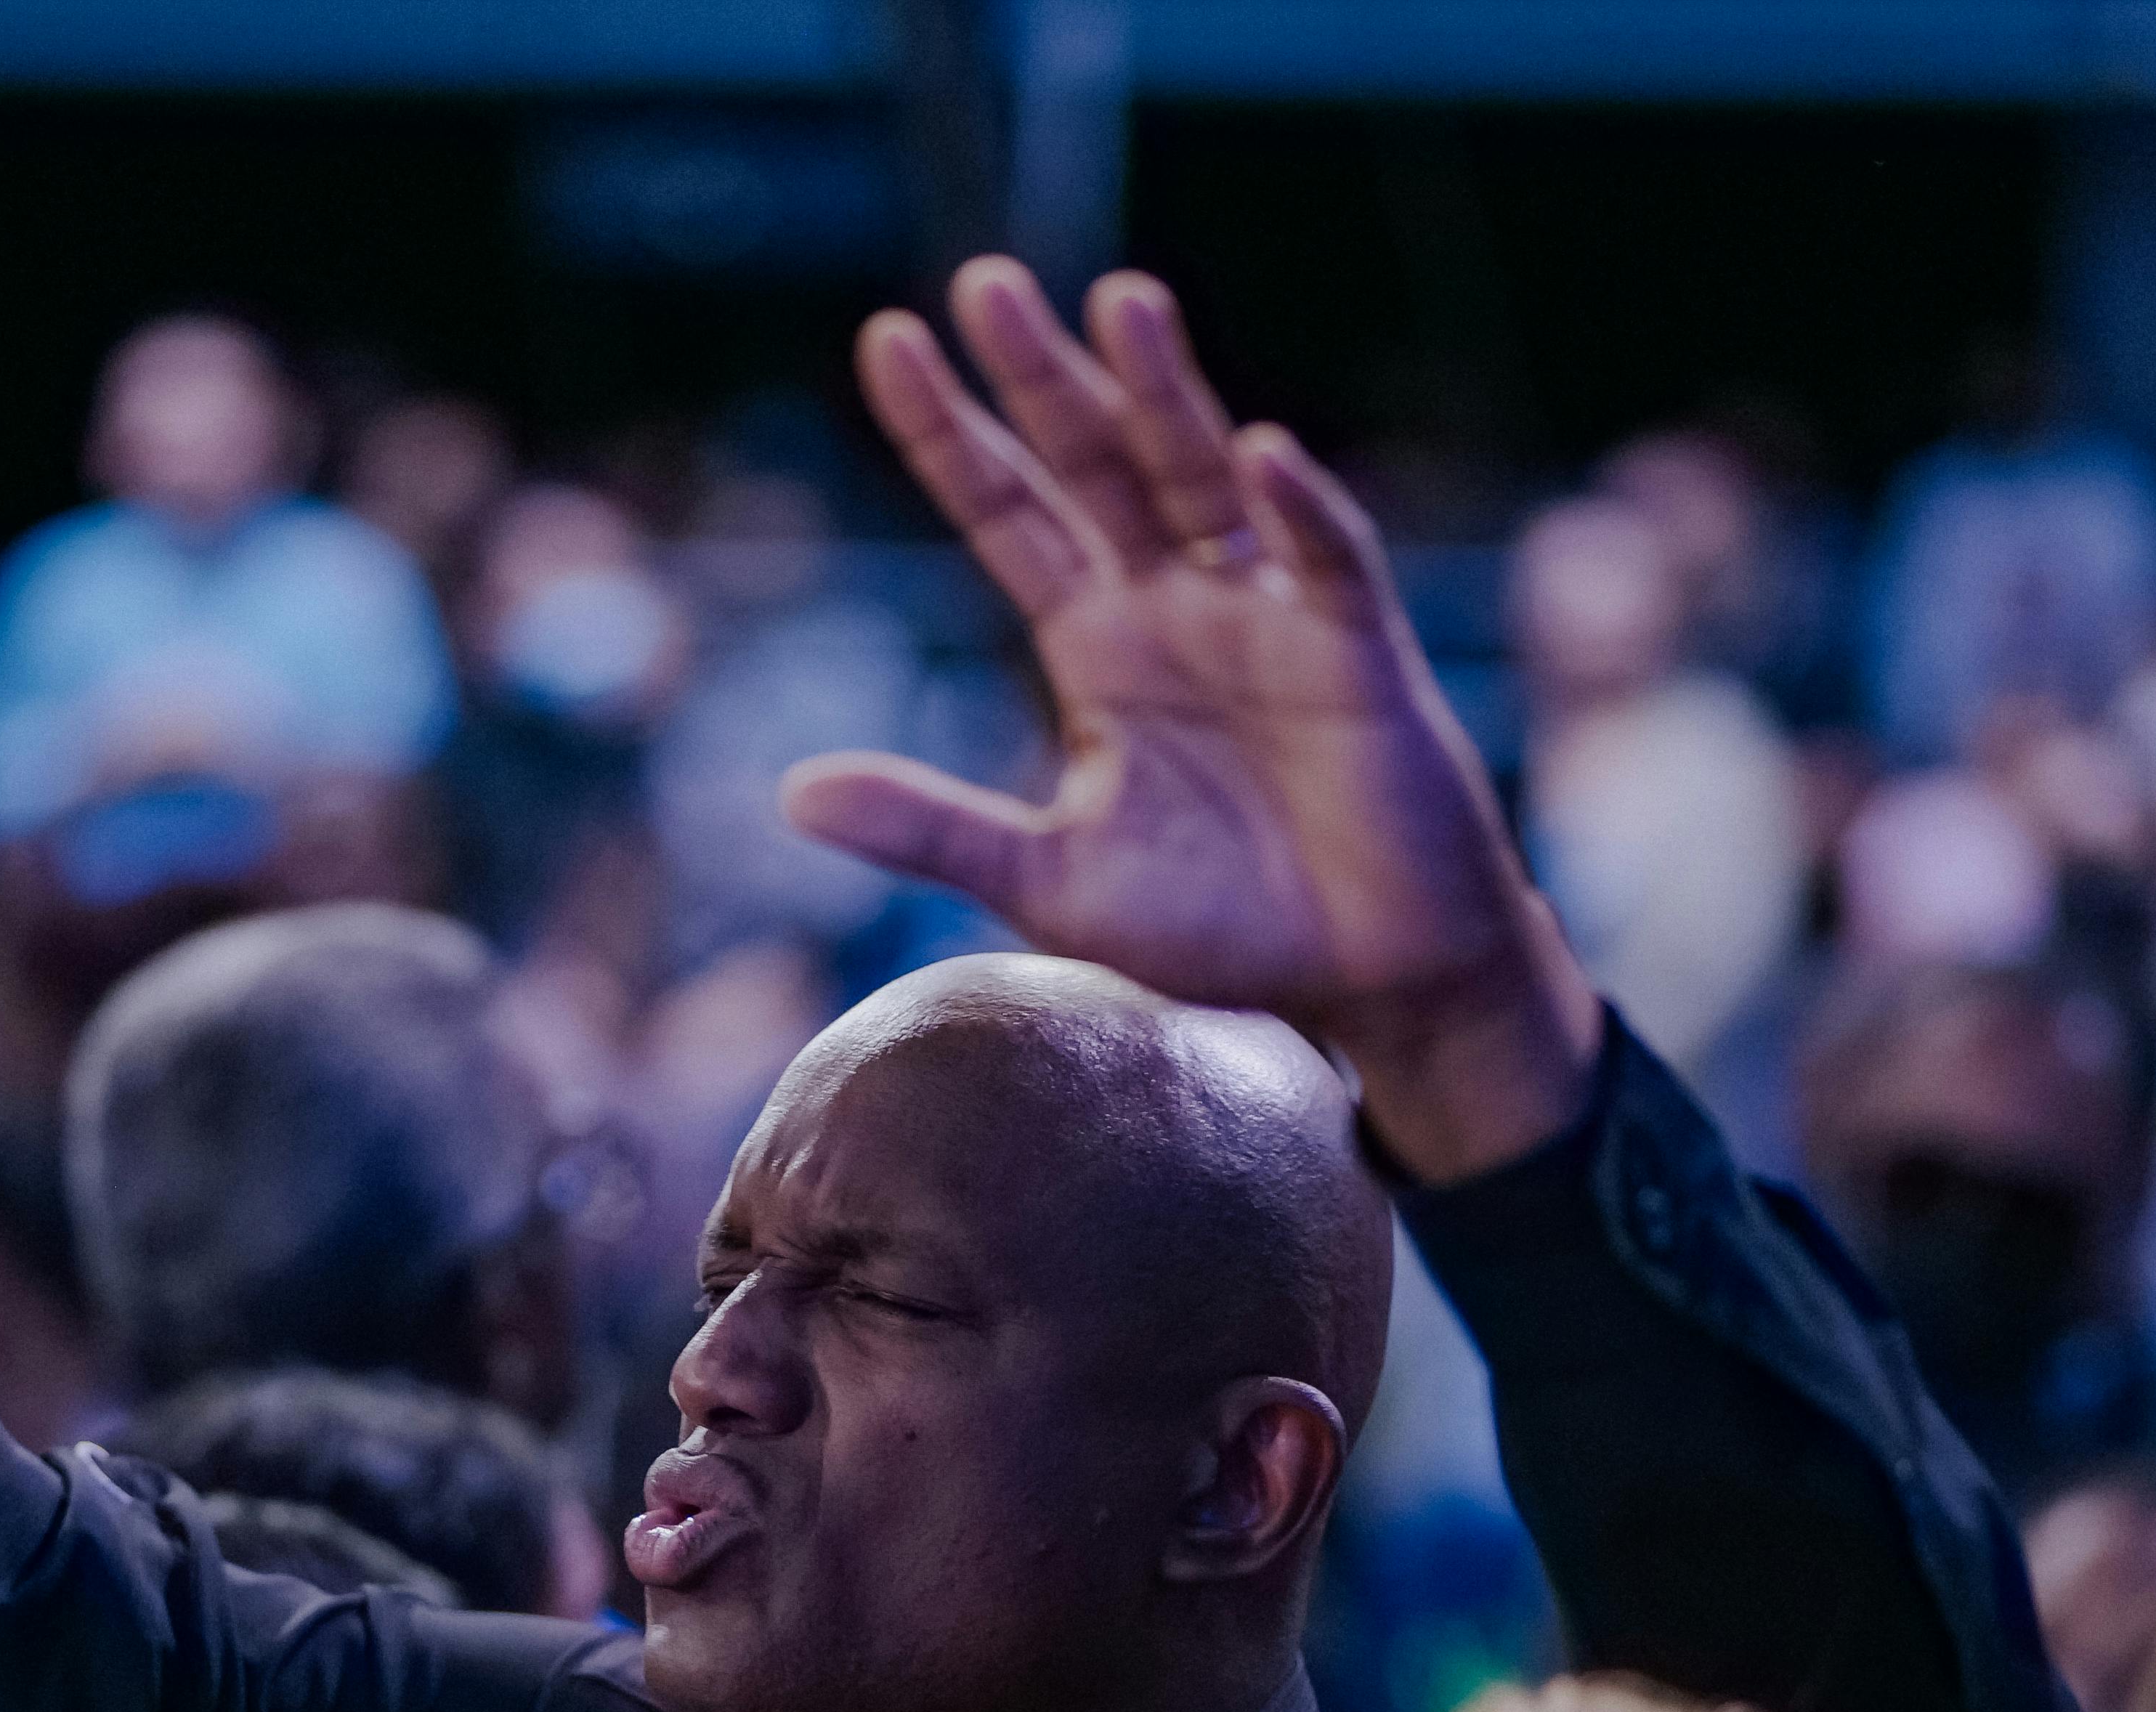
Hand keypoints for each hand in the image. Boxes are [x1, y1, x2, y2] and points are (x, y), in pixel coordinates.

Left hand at [780, 258, 1602, 1178]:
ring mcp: (1268, 617)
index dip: (952, 435)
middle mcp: (1177, 606)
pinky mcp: (1356, 654)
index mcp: (1098, 646)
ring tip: (1121, 303)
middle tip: (983, 284)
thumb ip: (931, 828)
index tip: (886, 344)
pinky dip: (1297, 510)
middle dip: (1045, 380)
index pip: (1009, 515)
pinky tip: (1259, 456)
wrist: (1364, 983)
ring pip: (1206, 479)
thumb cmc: (1221, 931)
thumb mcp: (1051, 882)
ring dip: (1166, 396)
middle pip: (1097, 466)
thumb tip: (791, 791)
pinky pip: (1325, 563)